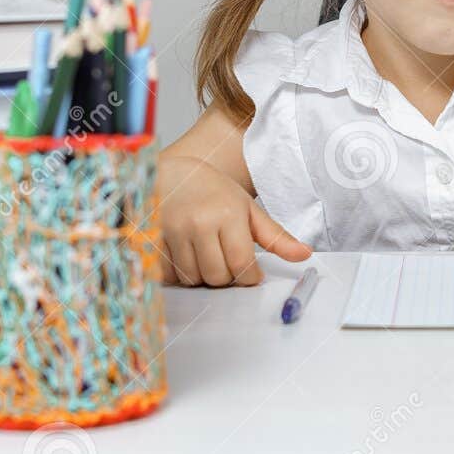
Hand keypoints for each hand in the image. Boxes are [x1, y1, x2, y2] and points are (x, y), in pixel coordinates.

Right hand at [155, 154, 311, 286]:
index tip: (250, 272)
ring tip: (204, 254)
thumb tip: (304, 256)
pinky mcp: (150, 239)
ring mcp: (171, 232)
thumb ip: (276, 236)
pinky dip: (177, 274)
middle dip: (226, 276)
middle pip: (217, 277)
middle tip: (226, 259)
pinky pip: (167, 276)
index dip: (249, 277)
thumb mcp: (248, 209)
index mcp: (227, 214)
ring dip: (201, 276)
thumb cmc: (212, 192)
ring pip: (192, 279)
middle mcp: (198, 223)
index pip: (242, 265)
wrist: (171, 174)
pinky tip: (183, 256)